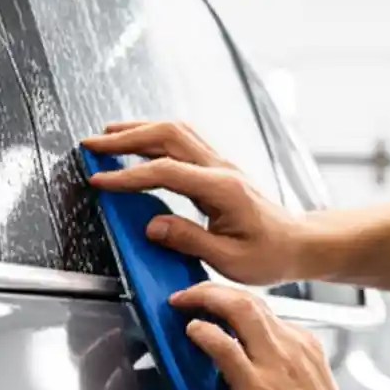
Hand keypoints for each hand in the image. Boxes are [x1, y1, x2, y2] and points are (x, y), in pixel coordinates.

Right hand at [81, 121, 304, 285]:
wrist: (297, 243)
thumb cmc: (269, 254)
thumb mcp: (229, 259)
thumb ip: (189, 240)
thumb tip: (152, 226)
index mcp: (223, 189)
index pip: (165, 172)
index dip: (128, 175)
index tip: (99, 180)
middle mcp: (221, 168)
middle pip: (168, 135)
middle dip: (125, 137)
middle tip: (92, 146)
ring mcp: (221, 164)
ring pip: (175, 131)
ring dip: (139, 130)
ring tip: (108, 137)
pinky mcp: (218, 168)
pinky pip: (183, 140)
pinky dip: (155, 137)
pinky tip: (138, 144)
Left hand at [170, 282, 384, 389]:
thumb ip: (278, 385)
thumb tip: (244, 386)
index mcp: (306, 353)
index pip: (263, 313)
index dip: (231, 305)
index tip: (211, 307)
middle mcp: (294, 351)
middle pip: (248, 300)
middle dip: (211, 291)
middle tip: (187, 297)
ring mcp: (277, 366)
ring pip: (238, 308)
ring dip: (203, 299)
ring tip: (181, 304)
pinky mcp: (258, 389)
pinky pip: (224, 345)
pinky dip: (202, 332)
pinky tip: (191, 333)